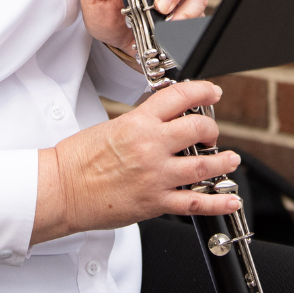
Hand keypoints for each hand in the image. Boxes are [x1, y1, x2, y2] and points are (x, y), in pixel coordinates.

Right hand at [31, 81, 239, 242]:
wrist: (62, 189)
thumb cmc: (77, 159)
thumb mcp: (110, 126)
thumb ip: (140, 124)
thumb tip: (161, 123)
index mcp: (138, 123)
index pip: (179, 97)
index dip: (202, 90)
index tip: (211, 91)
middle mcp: (151, 147)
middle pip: (198, 128)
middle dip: (211, 128)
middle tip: (210, 132)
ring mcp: (156, 176)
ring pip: (205, 166)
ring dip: (223, 161)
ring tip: (231, 159)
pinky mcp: (156, 202)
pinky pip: (195, 203)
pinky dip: (218, 202)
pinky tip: (230, 200)